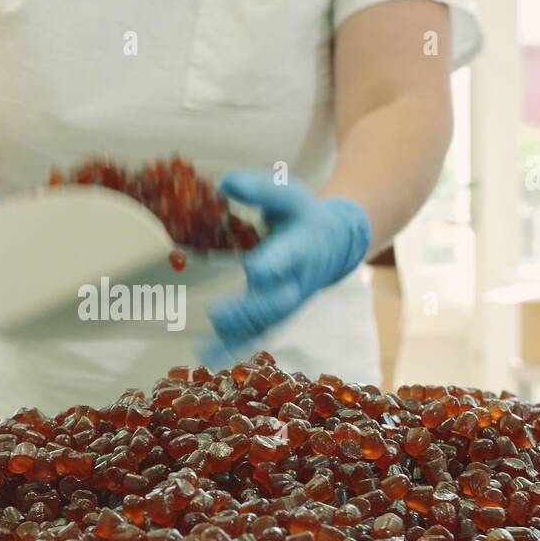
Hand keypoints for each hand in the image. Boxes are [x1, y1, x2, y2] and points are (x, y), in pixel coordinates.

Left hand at [201, 170, 371, 366]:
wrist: (333, 245)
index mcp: (301, 247)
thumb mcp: (288, 195)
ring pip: (265, 323)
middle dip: (249, 309)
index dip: (274, 265)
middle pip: (276, 301)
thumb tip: (223, 183)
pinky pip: (254, 333)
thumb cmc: (304, 217)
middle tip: (217, 314)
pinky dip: (231, 347)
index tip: (254, 268)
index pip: (289, 257)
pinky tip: (206, 357)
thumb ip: (259, 189)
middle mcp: (295, 281)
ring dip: (237, 333)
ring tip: (208, 341)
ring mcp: (286, 302)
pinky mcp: (274, 314)